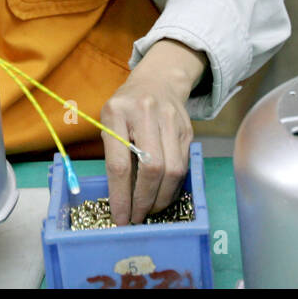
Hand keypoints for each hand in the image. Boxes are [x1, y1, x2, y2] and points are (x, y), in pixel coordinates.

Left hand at [99, 40, 205, 225]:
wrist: (158, 80)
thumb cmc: (126, 107)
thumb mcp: (109, 122)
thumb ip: (114, 154)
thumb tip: (121, 199)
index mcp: (117, 112)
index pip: (120, 163)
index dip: (120, 195)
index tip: (120, 217)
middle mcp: (146, 113)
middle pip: (151, 168)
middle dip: (144, 200)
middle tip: (137, 218)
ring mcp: (171, 121)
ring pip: (173, 170)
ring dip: (161, 198)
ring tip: (150, 210)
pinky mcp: (188, 130)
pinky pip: (183, 165)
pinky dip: (173, 186)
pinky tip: (162, 194)